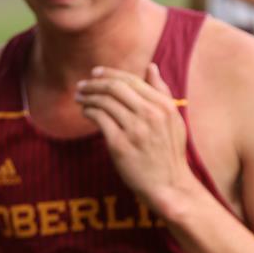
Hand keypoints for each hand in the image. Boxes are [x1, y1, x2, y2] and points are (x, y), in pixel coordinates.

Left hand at [75, 64, 194, 218]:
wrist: (168, 186)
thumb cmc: (169, 153)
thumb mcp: (173, 120)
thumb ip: (162, 92)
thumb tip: (151, 67)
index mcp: (164, 106)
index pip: (132, 80)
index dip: (110, 73)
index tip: (96, 73)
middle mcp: (151, 114)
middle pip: (115, 88)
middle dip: (95, 83)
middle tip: (82, 85)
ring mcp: (135, 129)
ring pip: (104, 102)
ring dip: (88, 97)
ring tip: (80, 98)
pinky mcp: (120, 145)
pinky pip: (99, 119)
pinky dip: (89, 112)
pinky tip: (85, 112)